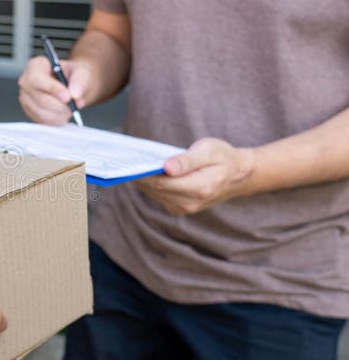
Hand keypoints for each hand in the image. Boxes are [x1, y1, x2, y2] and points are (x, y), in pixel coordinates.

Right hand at [18, 56, 92, 124]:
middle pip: (39, 98)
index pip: (36, 79)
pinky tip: (64, 113)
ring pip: (41, 112)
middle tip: (74, 106)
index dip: (52, 89)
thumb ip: (79, 80)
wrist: (72, 86)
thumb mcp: (81, 70)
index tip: (68, 97)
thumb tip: (74, 94)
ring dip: (60, 114)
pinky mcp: (30, 111)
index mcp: (35, 66)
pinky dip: (56, 120)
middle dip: (60, 106)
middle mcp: (26, 82)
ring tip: (71, 109)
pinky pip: (42, 120)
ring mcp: (26, 98)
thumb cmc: (73, 75)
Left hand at [135, 138, 256, 214]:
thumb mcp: (209, 151)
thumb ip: (187, 160)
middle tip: (121, 160)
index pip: (162, 182)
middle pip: (154, 189)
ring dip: (140, 179)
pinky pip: (157, 195)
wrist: (238, 175)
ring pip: (153, 193)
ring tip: (128, 163)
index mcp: (199, 188)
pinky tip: (142, 170)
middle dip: (138, 175)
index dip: (142, 173)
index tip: (126, 161)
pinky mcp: (177, 207)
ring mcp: (183, 208)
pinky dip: (148, 183)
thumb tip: (166, 167)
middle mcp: (189, 203)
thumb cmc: (223, 157)